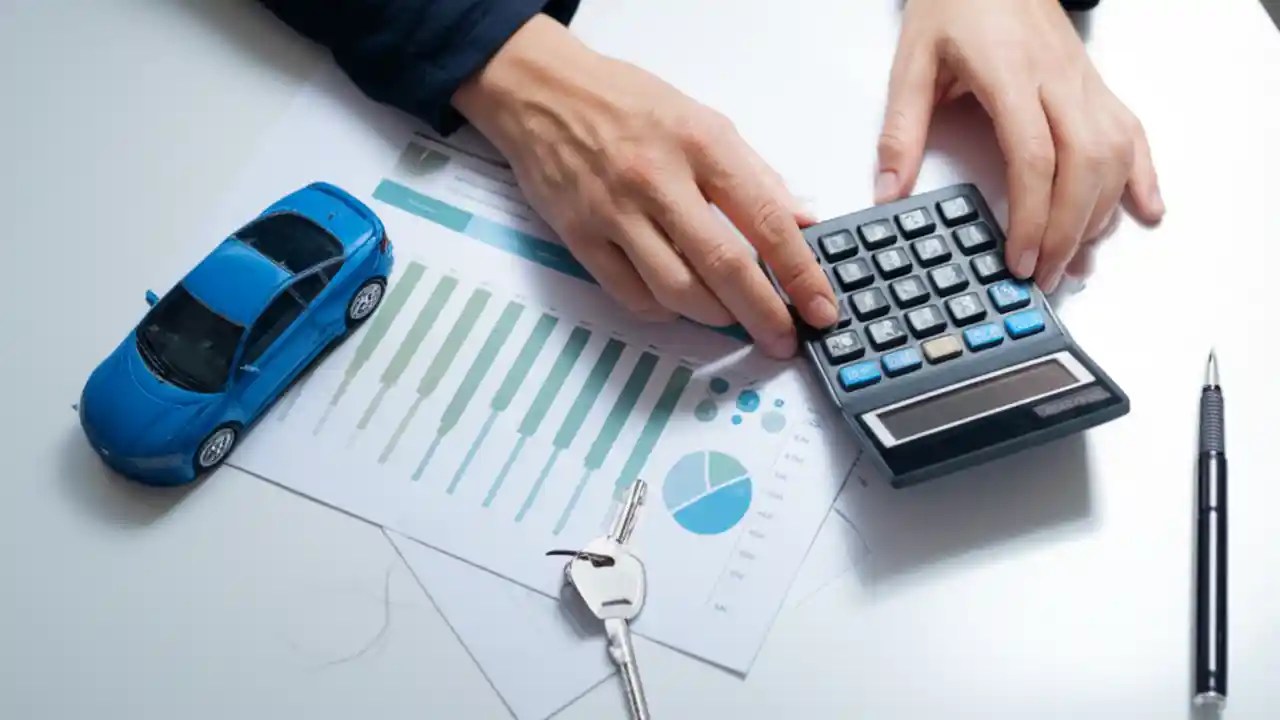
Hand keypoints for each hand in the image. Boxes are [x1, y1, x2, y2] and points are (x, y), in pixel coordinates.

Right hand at [453, 16, 836, 357]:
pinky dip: (663, 310)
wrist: (543, 92)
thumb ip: (755, 175)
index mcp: (702, 144)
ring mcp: (615, 211)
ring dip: (715, 316)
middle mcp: (659, 179)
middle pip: (724, 265)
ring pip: (676, 290)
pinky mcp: (580, 236)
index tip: (822, 307)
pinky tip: (678, 304)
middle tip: (784, 340)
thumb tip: (803, 222)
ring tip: (733, 318)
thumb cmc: (627, 104)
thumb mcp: (704, 121)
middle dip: (764, 313)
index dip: (801, 272)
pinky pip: (631, 294)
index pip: (766, 219)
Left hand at [875, 0, 1164, 291]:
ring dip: (1100, 215)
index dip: (1031, 215)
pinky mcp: (1097, 85)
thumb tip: (889, 192)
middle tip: (1045, 276)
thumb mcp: (911, 64)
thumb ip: (901, 130)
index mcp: (1010, 74)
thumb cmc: (954, 7)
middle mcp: (1058, 80)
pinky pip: (1132, 134)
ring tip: (1075, 260)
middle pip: (1083, 165)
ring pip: (1114, 155)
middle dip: (1068, 230)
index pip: (1034, 156)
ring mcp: (1085, 82)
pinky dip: (1141, 177)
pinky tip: (1142, 213)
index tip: (1018, 259)